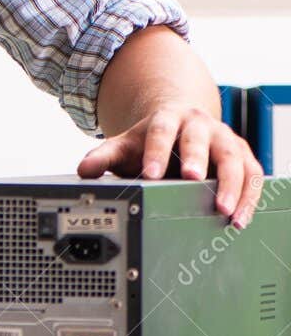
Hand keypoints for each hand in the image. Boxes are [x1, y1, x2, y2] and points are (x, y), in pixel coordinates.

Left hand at [76, 102, 264, 228]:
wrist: (180, 122)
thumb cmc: (151, 140)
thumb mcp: (126, 144)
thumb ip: (104, 156)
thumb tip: (83, 171)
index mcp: (167, 119)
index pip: (160, 133)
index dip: (155, 152)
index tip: (149, 174)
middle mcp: (199, 125)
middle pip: (200, 140)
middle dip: (195, 160)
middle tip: (190, 180)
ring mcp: (224, 138)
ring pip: (233, 157)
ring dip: (231, 185)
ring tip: (224, 211)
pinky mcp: (243, 154)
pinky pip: (252, 173)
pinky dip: (250, 195)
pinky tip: (242, 216)